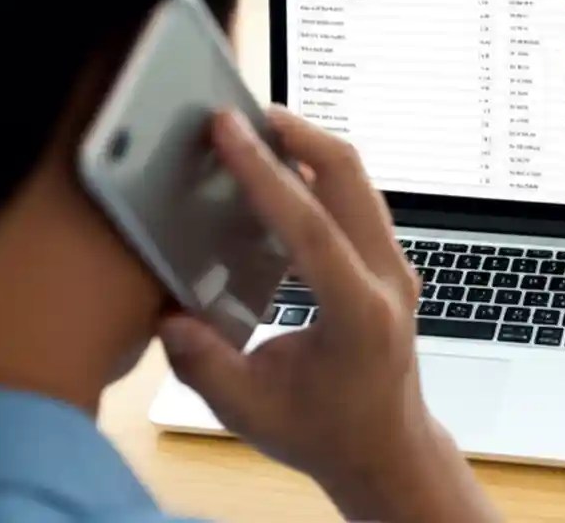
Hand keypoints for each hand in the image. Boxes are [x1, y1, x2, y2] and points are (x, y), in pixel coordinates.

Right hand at [158, 107, 498, 522]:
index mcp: (361, 316)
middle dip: (297, 135)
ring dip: (310, 149)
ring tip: (257, 134)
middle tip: (243, 115)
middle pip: (351, 181)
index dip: (266, 176)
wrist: (387, 449)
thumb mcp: (250, 412)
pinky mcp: (389, 265)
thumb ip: (203, 364)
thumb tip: (166, 313)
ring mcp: (398, 269)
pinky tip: (282, 176)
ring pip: (360, 183)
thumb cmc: (327, 434)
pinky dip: (321, 175)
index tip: (230, 131)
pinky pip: (359, 201)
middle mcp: (390, 282)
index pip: (313, 229)